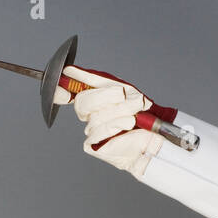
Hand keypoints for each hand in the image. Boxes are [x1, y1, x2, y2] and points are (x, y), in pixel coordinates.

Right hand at [53, 65, 175, 177]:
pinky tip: (127, 124)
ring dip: (119, 112)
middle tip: (123, 95)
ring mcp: (91, 130)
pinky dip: (115, 125)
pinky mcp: (93, 145)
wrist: (152, 138)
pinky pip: (98, 131)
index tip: (66, 72)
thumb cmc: (140, 116)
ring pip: (96, 117)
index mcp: (94, 98)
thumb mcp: (125, 91)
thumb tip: (73, 71)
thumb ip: (102, 81)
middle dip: (105, 96)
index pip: (73, 87)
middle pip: (83, 101)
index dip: (65, 81)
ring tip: (134, 115)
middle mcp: (90, 114)